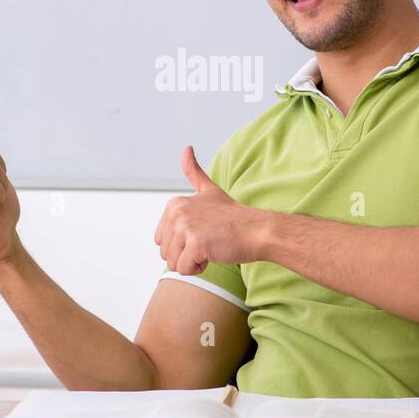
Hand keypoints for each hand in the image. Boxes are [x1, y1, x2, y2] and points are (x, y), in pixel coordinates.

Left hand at [154, 145, 263, 274]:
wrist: (256, 230)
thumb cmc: (234, 216)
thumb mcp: (209, 190)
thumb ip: (193, 171)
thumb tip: (186, 148)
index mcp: (174, 204)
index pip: (162, 240)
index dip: (182, 243)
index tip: (202, 232)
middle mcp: (176, 213)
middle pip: (166, 253)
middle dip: (186, 254)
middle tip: (208, 241)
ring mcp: (185, 228)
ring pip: (173, 263)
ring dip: (192, 262)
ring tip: (210, 247)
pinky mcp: (195, 244)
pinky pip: (185, 269)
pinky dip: (199, 268)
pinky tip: (213, 254)